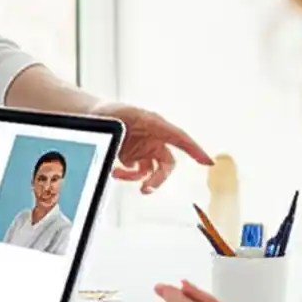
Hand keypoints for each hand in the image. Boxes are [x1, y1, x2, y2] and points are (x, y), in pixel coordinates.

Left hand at [90, 102, 211, 192]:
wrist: (93, 116)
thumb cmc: (107, 113)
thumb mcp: (114, 118)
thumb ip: (122, 135)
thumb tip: (125, 157)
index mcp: (154, 124)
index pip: (179, 137)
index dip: (195, 150)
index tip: (208, 162)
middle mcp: (153, 138)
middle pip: (167, 164)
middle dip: (159, 179)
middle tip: (146, 188)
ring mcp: (144, 148)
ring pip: (152, 171)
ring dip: (139, 179)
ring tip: (119, 175)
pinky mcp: (134, 156)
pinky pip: (138, 172)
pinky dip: (128, 175)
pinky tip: (116, 171)